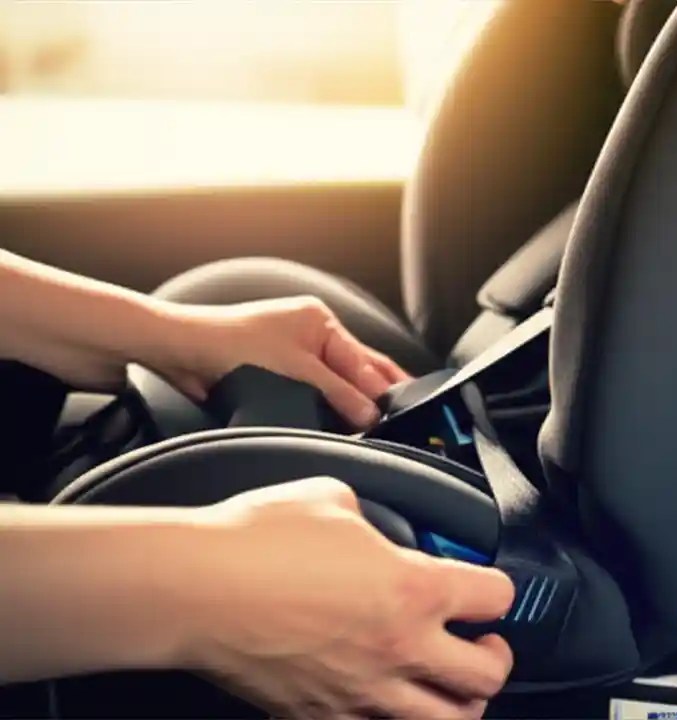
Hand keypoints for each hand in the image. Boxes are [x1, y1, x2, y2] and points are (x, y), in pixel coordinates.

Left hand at [154, 297, 411, 428]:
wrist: (179, 349)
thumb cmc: (229, 343)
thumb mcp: (294, 367)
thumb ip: (337, 392)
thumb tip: (370, 415)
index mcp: (321, 321)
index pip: (364, 360)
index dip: (382, 390)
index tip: (397, 417)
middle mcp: (312, 334)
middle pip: (357, 369)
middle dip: (377, 394)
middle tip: (403, 420)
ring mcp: (295, 355)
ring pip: (337, 385)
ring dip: (351, 405)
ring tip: (373, 429)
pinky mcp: (278, 376)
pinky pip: (315, 395)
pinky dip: (328, 409)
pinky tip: (338, 427)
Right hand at [186, 478, 514, 718]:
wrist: (192, 590)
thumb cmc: (255, 541)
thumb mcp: (332, 499)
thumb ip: (370, 516)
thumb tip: (371, 523)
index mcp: (416, 589)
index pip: (498, 597)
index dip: (495, 591)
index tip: (483, 592)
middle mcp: (401, 647)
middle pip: (488, 676)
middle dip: (493, 659)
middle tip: (480, 645)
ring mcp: (364, 692)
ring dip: (456, 704)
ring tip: (446, 687)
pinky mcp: (321, 717)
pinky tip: (382, 704)